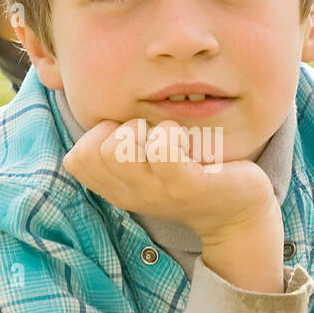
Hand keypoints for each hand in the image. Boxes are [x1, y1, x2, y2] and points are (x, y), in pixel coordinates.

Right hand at [61, 116, 275, 240]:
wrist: (238, 211)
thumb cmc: (190, 173)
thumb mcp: (146, 165)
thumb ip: (120, 146)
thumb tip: (100, 101)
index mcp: (117, 189)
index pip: (75, 160)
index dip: (100, 136)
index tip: (133, 137)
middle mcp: (132, 194)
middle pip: (93, 151)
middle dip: (121, 128)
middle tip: (152, 136)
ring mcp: (157, 192)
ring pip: (115, 149)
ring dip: (142, 129)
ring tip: (168, 138)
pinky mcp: (186, 186)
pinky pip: (160, 149)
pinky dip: (170, 133)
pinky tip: (187, 142)